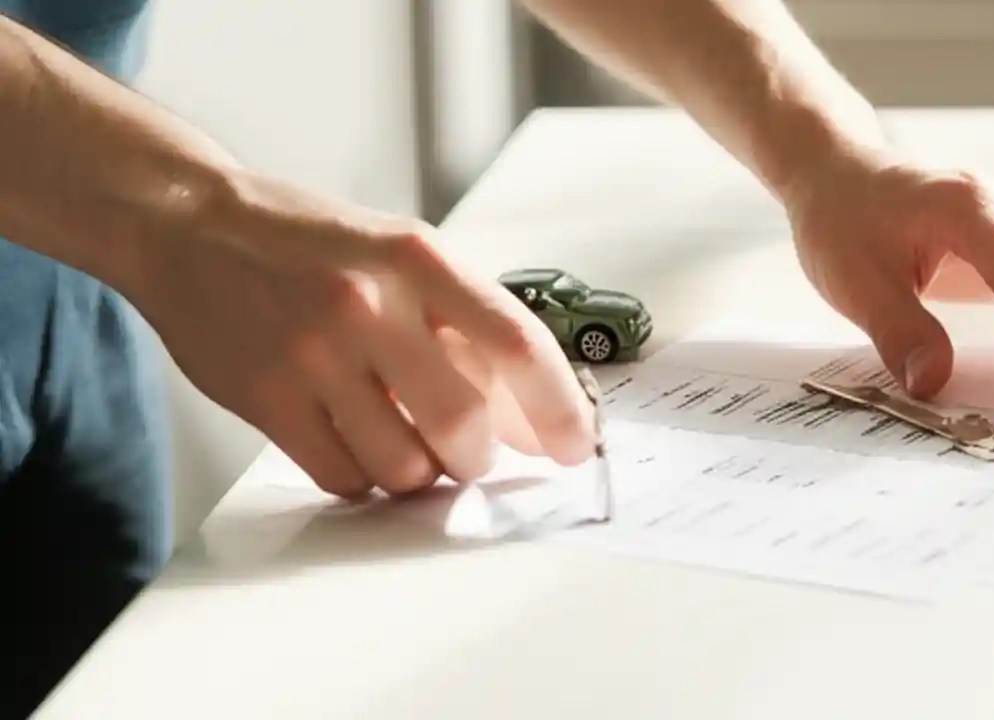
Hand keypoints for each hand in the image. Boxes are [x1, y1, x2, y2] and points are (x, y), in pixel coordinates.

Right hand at [132, 171, 595, 496]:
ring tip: (409, 444)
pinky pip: (344, 478)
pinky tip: (360, 445)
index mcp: (418, 258)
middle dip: (479, 457)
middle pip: (463, 423)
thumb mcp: (401, 257)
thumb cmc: (313, 246)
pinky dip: (367, 479)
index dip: (559, 406)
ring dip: (422, 475)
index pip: (517, 342)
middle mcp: (368, 303)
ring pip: (404, 466)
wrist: (189, 227)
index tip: (577, 445)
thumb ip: (466, 330)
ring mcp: (313, 354)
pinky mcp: (266, 399)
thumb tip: (529, 420)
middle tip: (471, 452)